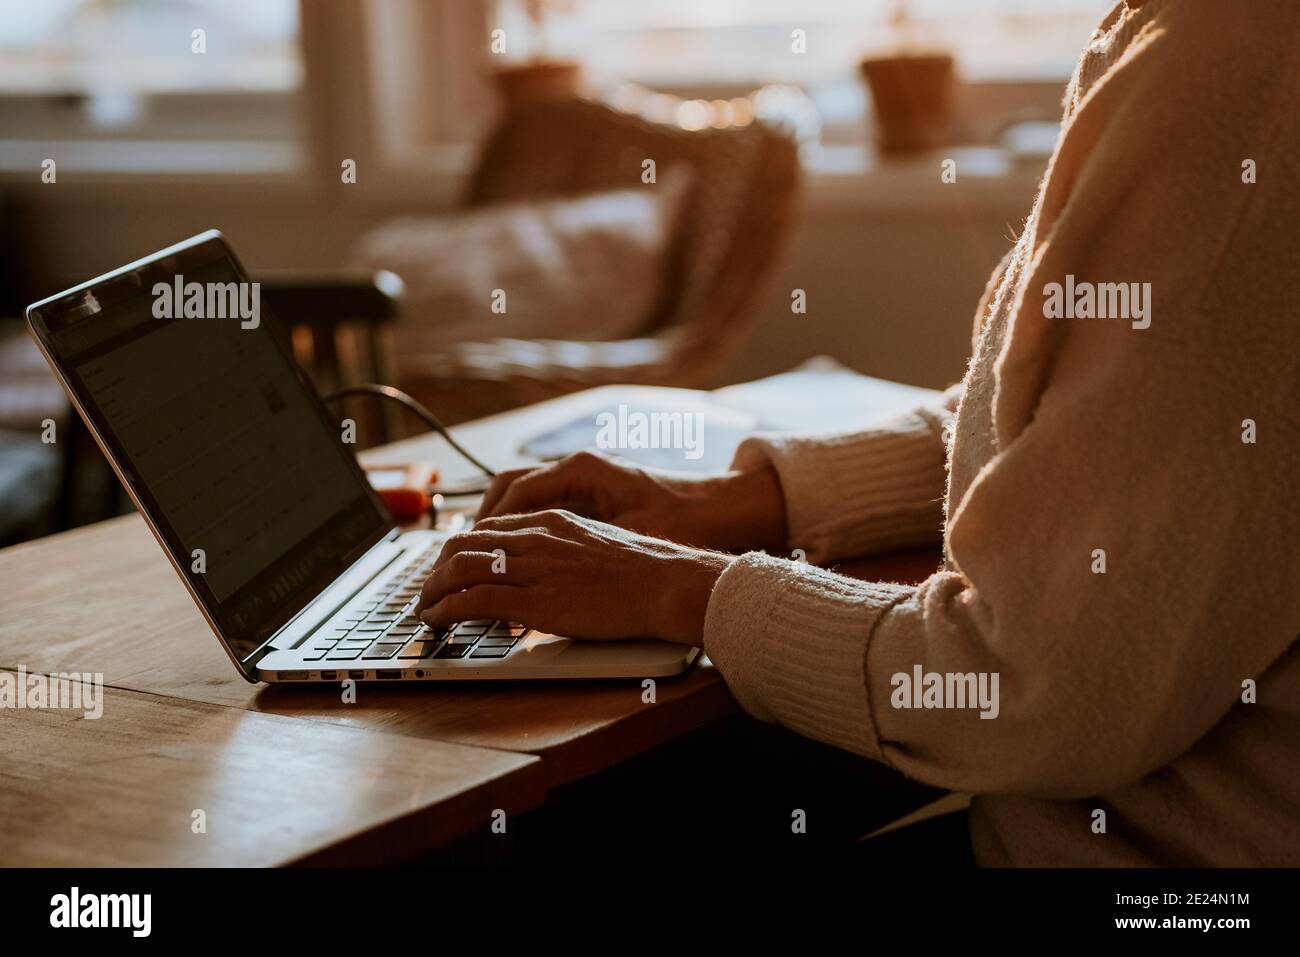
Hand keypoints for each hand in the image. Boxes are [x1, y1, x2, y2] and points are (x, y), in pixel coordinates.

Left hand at [415, 509, 733, 645]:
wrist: (666, 582)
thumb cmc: (644, 570)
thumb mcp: (597, 545)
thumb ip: (564, 551)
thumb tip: (548, 570)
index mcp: (551, 520)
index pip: (488, 528)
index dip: (460, 549)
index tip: (450, 569)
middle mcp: (535, 537)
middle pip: (463, 544)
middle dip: (436, 570)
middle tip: (428, 592)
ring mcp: (534, 568)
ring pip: (461, 569)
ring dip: (433, 591)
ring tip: (425, 611)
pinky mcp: (536, 601)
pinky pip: (475, 600)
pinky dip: (447, 610)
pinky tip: (438, 621)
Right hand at [478, 450, 786, 552]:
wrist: (723, 511)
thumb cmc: (682, 520)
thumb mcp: (630, 537)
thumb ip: (580, 548)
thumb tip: (536, 565)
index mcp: (584, 469)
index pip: (516, 491)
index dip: (489, 526)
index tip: (472, 552)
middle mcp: (580, 468)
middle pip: (511, 487)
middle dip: (484, 520)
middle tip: (464, 555)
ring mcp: (585, 480)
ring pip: (524, 495)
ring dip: (501, 523)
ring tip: (482, 556)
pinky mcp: (593, 495)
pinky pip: (544, 506)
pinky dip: (523, 526)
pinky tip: (519, 555)